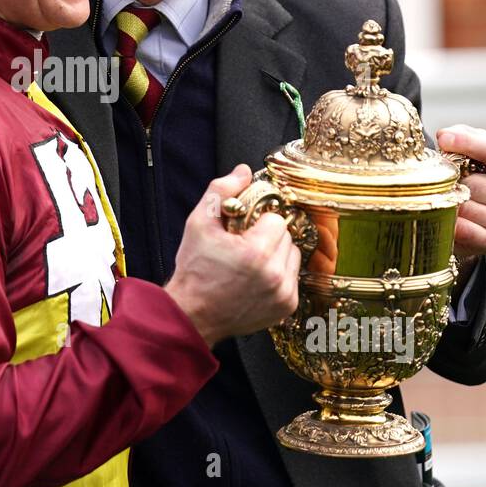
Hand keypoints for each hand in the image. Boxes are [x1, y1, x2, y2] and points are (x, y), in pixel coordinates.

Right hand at [165, 164, 300, 347]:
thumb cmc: (194, 271)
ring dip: (276, 254)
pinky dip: (278, 274)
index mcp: (257, 252)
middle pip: (287, 236)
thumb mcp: (199, 224)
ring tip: (251, 262)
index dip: (257, 221)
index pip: (277, 219)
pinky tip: (256, 278)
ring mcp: (283, 294)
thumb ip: (222, 191)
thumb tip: (244, 172)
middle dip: (267, 237)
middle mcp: (275, 275)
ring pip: (292, 256)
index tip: (242, 230)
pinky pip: (292, 276)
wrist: (193, 314)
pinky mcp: (286, 306)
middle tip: (244, 245)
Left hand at [437, 125, 485, 265]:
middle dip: (453, 182)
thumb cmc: (474, 182)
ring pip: (466, 206)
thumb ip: (463, 136)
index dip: (468, 143)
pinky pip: (464, 229)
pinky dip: (449, 222)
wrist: (475, 226)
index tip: (443, 139)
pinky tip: (445, 217)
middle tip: (442, 183)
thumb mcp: (473, 154)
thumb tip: (446, 137)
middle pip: (475, 183)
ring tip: (444, 201)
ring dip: (449, 203)